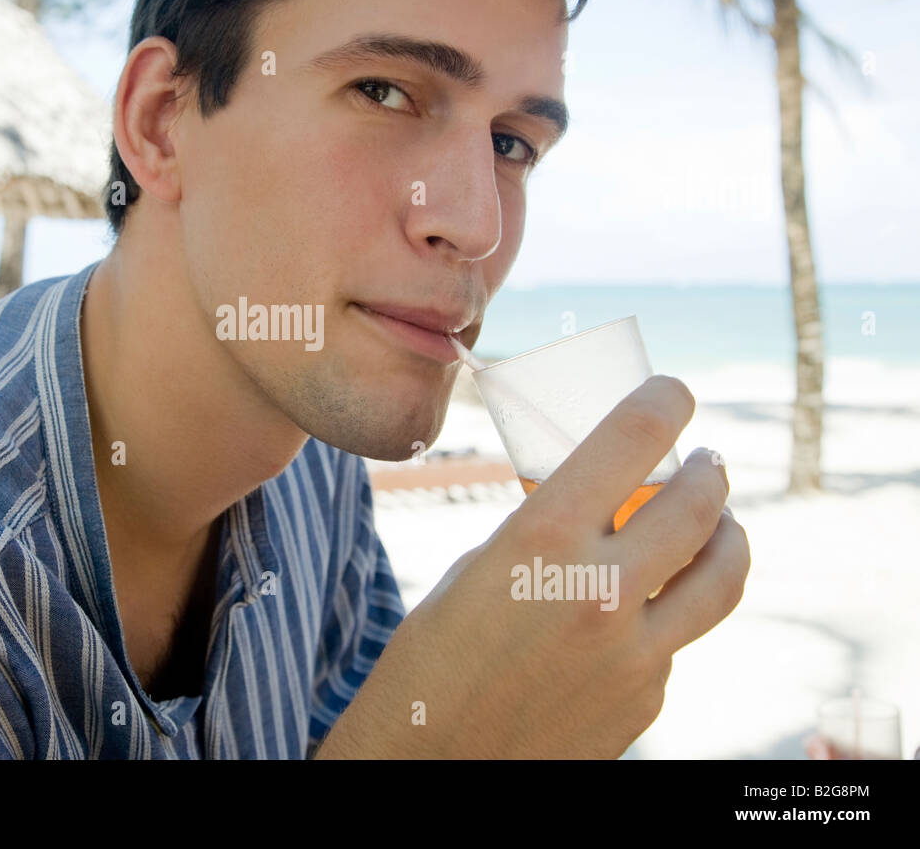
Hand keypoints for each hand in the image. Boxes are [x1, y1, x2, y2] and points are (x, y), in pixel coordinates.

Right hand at [315, 375, 748, 758]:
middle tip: (703, 462)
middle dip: (708, 469)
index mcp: (543, 537)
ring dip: (728, 534)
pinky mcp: (648, 699)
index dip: (665, 400)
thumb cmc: (430, 658)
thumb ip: (544, 530)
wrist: (429, 765)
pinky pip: (681, 637)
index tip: (673, 393)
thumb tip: (595, 503)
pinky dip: (672, 611)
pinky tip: (640, 612)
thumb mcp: (477, 569)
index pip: (634, 437)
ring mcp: (635, 652)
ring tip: (720, 523)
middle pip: (700, 503)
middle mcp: (602, 589)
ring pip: (724, 574)